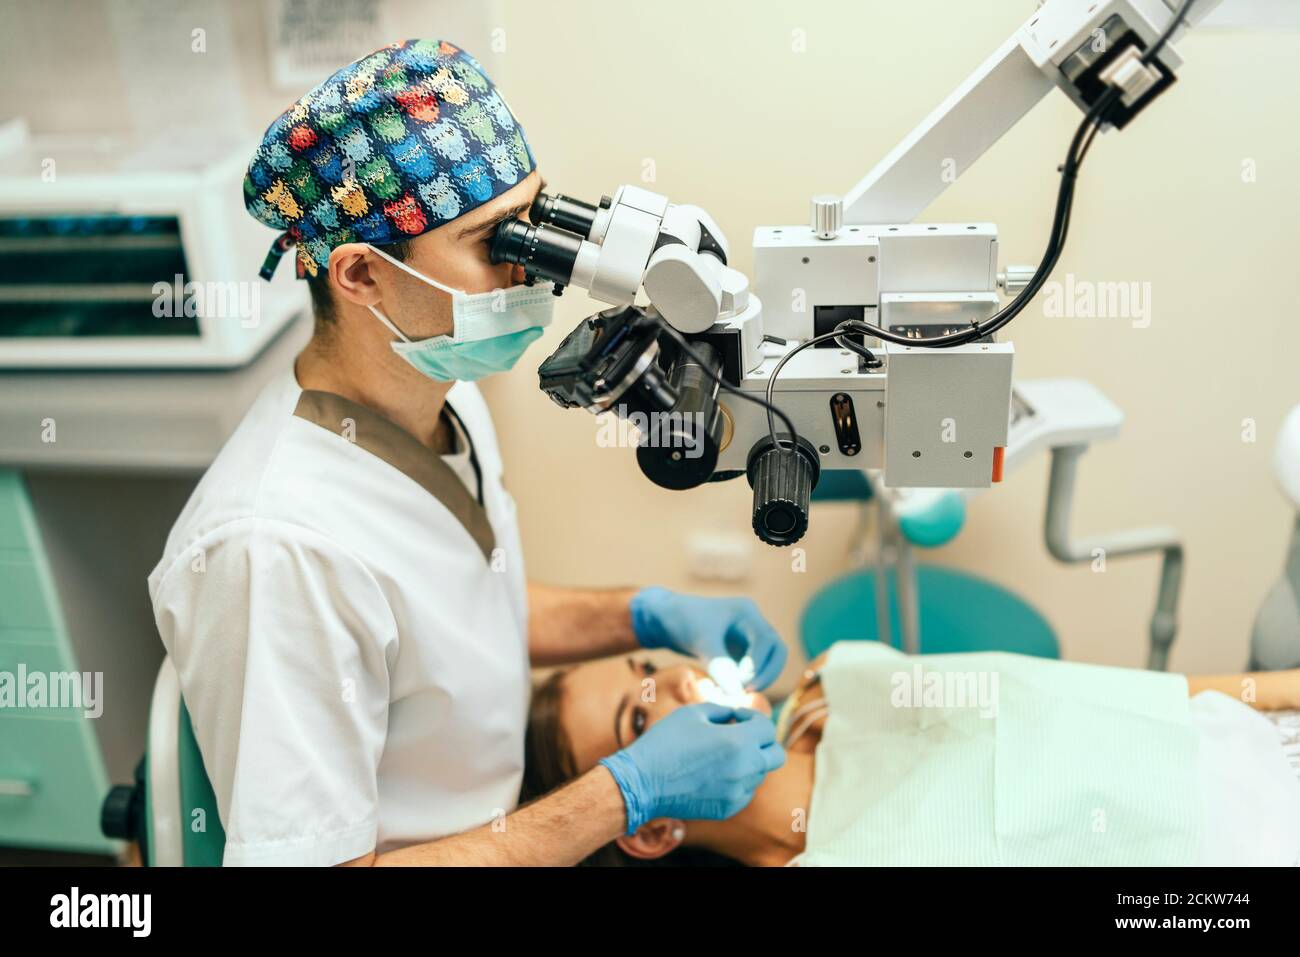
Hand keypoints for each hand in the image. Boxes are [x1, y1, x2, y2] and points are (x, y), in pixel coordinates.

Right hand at [599, 703, 785, 833]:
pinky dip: (739, 780)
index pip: (767, 727)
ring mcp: (738, 792)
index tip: (735, 716)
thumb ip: (722, 711)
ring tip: (721, 754)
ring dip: (749, 760)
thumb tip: (735, 716)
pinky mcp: (728, 808)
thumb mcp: (693, 713)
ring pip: (760, 773)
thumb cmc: (665, 743)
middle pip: (777, 754)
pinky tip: (715, 772)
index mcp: (738, 742)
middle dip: (763, 741)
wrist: (642, 782)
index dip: (751, 716)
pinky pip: (746, 791)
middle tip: (742, 735)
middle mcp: (744, 769)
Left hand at [630, 587, 787, 690]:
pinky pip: (756, 668)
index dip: (758, 664)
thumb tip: (737, 694)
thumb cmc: (682, 622)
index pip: (766, 641)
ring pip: (770, 661)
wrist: (666, 620)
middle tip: (746, 692)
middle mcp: (753, 623)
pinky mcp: (742, 651)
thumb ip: (720, 666)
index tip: (741, 684)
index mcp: (746, 612)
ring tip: (736, 693)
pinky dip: (749, 680)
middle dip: (767, 673)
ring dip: (760, 678)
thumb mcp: (701, 642)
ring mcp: (749, 637)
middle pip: (777, 650)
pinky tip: (731, 691)